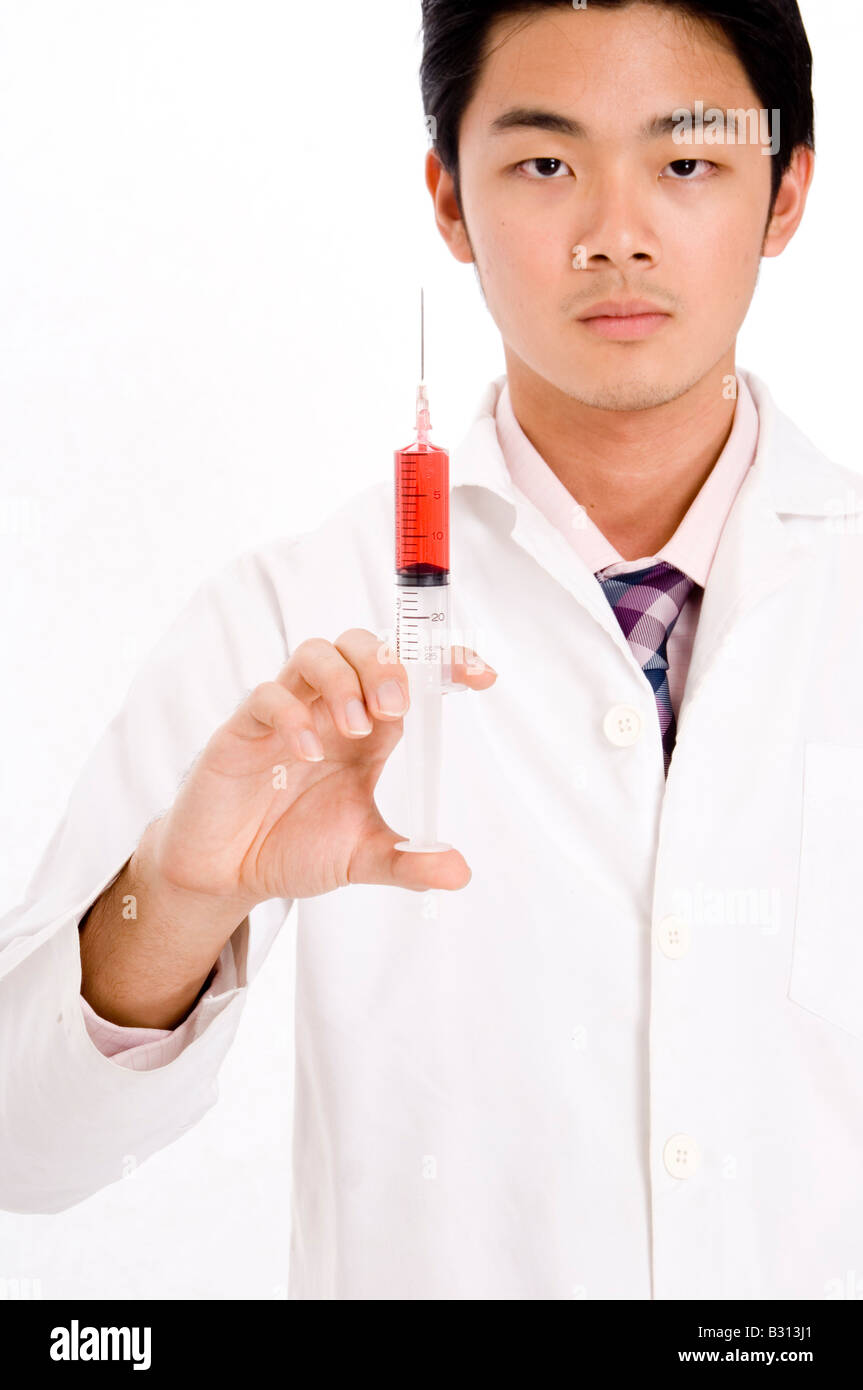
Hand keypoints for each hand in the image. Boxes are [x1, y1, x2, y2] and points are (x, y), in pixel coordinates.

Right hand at [144, 629, 496, 905]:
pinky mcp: (243, 730)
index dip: (443, 663)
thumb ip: (408, 863)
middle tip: (397, 708)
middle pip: (360, 645)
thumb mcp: (362, 858)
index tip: (480, 675)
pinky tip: (308, 752)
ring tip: (358, 727)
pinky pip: (266, 696)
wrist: (226, 873)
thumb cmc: (292, 847)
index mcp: (367, 730)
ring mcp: (286, 713)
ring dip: (344, 681)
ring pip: (315, 653)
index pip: (408, 676)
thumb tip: (459, 873)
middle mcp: (328, 710)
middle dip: (386, 664)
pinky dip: (292, 715)